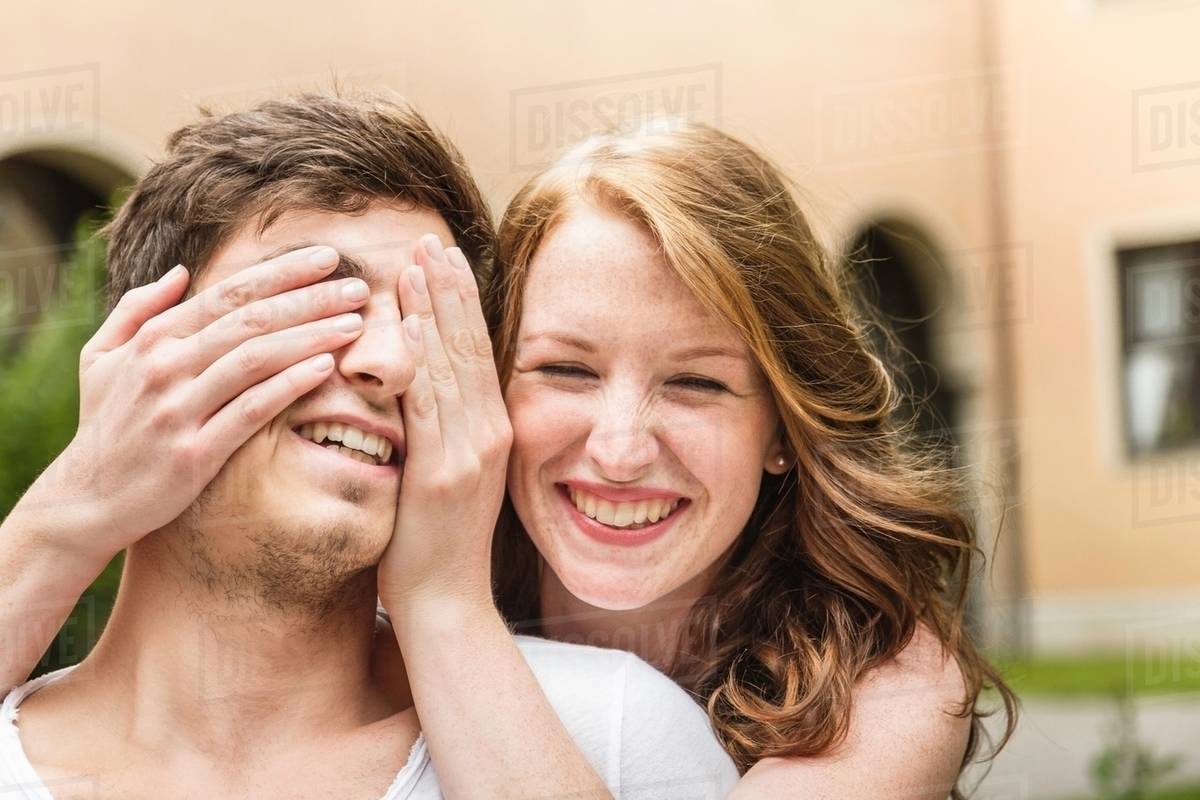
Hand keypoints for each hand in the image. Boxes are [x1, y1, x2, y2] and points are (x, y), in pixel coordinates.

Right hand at [34, 245, 368, 563]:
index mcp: (153, 340)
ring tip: (354, 324)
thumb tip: (181, 272)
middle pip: (251, 320)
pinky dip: (289, 386)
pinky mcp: (194, 453)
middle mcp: (165, 367)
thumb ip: (137, 310)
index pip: (229, 294)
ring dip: (310, 337)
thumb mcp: (101, 358)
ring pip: (256, 359)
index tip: (326, 258)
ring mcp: (178, 410)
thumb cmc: (103, 425)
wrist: (84, 500)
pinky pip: (250, 411)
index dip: (282, 273)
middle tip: (359, 286)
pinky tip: (325, 368)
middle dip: (310, 299)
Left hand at [377, 234, 511, 613]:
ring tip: (418, 263)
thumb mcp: (451, 475)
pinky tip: (409, 325)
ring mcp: (469, 452)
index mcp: (491, 430)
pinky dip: (421, 362)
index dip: (458, 302)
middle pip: (467, 346)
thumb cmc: (438, 542)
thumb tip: (422, 385)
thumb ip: (442, 428)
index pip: (474, 351)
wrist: (446, 601)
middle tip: (429, 240)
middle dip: (447, 290)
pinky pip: (429, 407)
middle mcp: (488, 433)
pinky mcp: (443, 473)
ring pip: (451, 366)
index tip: (440, 258)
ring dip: (433, 311)